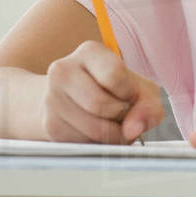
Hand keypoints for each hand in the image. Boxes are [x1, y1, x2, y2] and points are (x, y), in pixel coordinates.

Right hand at [41, 40, 164, 142]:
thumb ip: (148, 106)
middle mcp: (63, 70)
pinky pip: (80, 143)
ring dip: (110, 136)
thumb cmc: (114, 90)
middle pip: (100, 104)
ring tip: (111, 124)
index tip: (129, 95)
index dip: (129, 93)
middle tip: (122, 114)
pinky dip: (95, 144)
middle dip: (120, 118)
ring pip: (91, 129)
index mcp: (90, 52)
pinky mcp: (48, 124)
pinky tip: (95, 131)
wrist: (73, 100)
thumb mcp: (140, 90)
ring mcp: (51, 98)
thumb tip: (133, 129)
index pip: (114, 74)